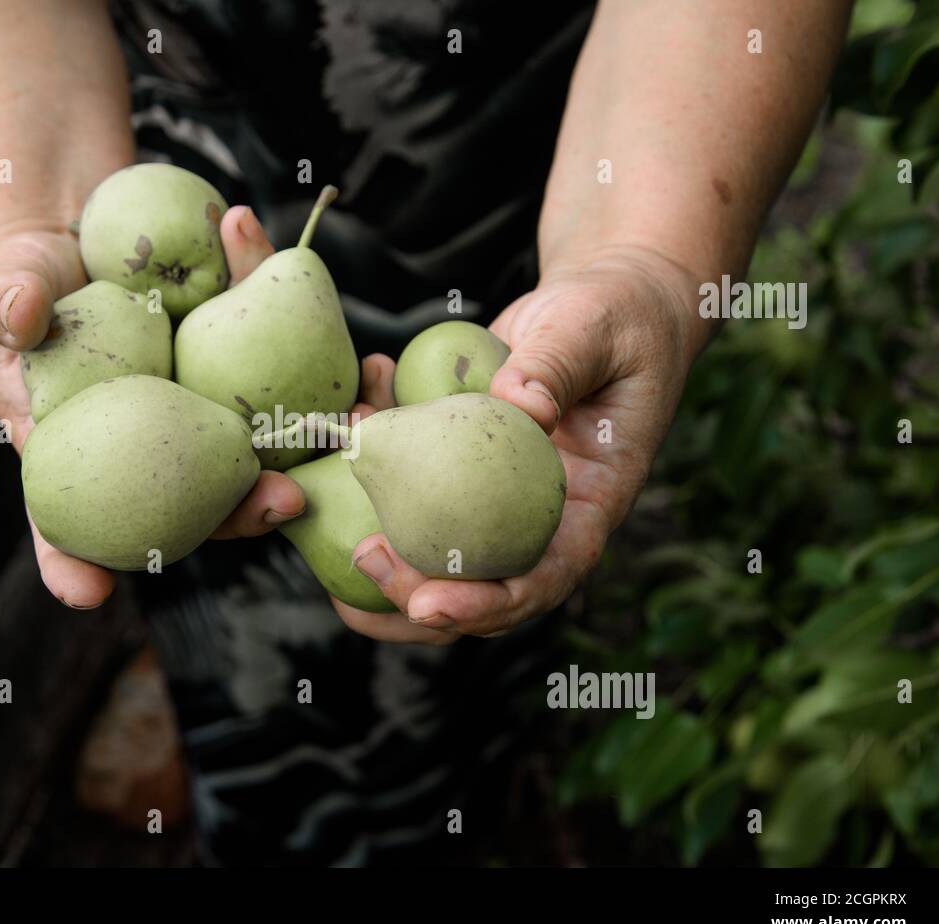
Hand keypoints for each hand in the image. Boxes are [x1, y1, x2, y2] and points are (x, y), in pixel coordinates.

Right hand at [0, 208, 393, 608]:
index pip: (65, 520)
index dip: (71, 559)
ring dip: (312, 446)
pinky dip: (326, 367)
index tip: (87, 590)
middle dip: (242, 512)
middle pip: (192, 504)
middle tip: (285, 500)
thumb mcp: (7, 282)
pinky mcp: (245, 371)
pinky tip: (369, 357)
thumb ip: (6, 299)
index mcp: (80, 455)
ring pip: (257, 448)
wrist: (86, 229)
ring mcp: (203, 414)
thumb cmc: (29, 272)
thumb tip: (20, 315)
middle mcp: (149, 451)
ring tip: (354, 421)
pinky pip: (288, 376)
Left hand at [338, 245, 706, 643]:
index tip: (429, 606)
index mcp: (588, 505)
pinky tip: (353, 409)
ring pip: (431, 545)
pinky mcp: (457, 463)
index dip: (487, 605)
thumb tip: (521, 406)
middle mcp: (538, 514)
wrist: (599, 303)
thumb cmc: (614, 317)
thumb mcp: (595, 331)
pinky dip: (373, 456)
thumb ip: (559, 364)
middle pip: (476, 586)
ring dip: (376, 539)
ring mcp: (493, 494)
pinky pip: (410, 478)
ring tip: (325, 498)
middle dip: (413, 597)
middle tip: (363, 560)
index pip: (543, 578)